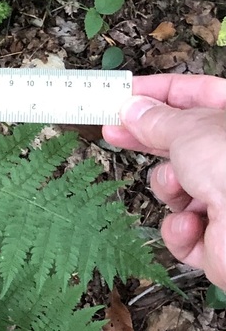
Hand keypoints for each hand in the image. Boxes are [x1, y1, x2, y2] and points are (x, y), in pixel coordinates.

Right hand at [101, 74, 225, 289]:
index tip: (126, 93)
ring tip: (181, 188)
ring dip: (169, 189)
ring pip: (175, 189)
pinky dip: (180, 228)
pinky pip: (180, 228)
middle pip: (182, 143)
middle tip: (114, 129)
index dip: (159, 92)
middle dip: (147, 139)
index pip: (197, 94)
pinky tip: (193, 223)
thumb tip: (134, 109)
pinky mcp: (217, 238)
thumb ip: (157, 119)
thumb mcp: (190, 130)